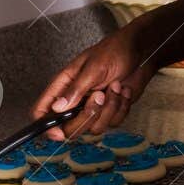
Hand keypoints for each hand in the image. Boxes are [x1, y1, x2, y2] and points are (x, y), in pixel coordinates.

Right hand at [29, 17, 158, 140]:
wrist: (140, 52)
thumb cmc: (114, 51)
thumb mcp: (94, 67)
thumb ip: (75, 89)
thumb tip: (56, 108)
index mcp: (64, 86)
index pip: (43, 111)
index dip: (46, 126)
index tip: (59, 133)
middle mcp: (76, 100)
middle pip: (70, 128)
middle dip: (88, 115)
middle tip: (99, 95)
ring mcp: (93, 107)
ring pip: (95, 128)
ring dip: (109, 108)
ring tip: (115, 87)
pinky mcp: (110, 111)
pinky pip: (113, 123)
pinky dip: (122, 107)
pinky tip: (123, 90)